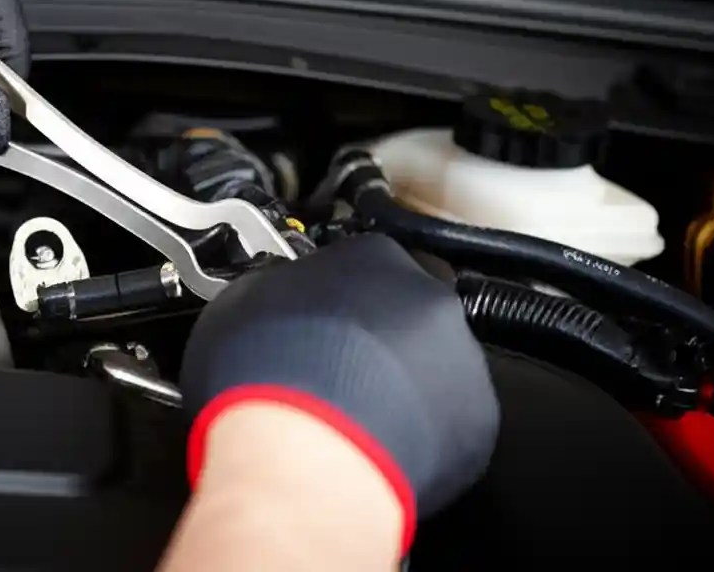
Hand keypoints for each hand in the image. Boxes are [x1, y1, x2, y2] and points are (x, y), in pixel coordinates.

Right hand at [180, 234, 499, 538]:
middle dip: (370, 340)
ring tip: (347, 417)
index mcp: (372, 257)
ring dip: (395, 386)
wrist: (301, 456)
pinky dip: (415, 435)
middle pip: (401, 313)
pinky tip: (371, 445)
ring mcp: (460, 361)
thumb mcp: (237, 303)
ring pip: (429, 368)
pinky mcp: (476, 424)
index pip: (358, 263)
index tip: (313, 319)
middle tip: (328, 371)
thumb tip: (270, 300)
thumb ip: (273, 290)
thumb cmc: (267, 379)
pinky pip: (444, 424)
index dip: (330, 297)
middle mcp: (427, 299)